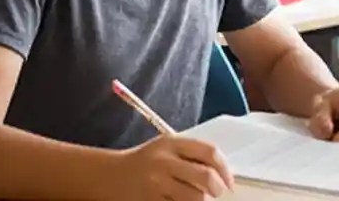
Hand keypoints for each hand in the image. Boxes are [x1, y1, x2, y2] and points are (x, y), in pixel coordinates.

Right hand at [107, 135, 233, 200]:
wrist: (109, 176)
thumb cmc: (145, 162)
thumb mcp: (166, 148)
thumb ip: (192, 154)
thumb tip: (224, 174)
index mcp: (171, 143)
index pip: (209, 152)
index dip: (225, 169)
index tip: (229, 181)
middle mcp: (163, 162)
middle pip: (205, 177)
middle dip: (218, 188)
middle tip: (218, 193)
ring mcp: (155, 184)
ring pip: (194, 197)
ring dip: (202, 200)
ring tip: (199, 198)